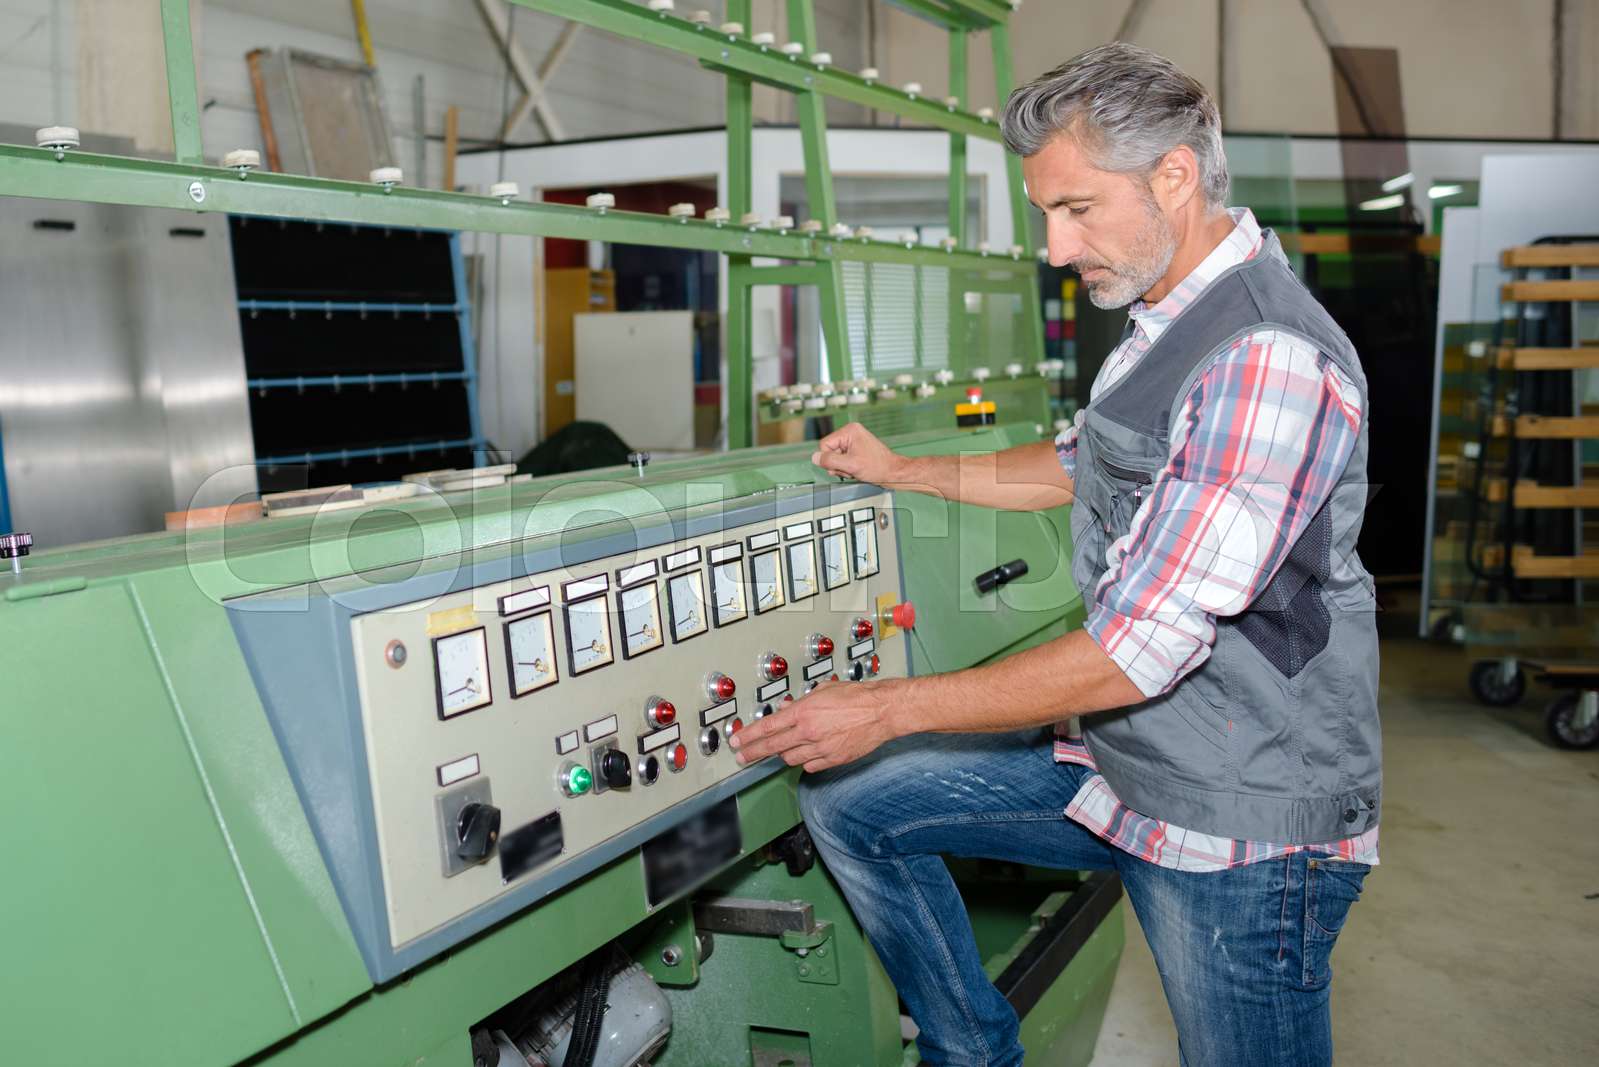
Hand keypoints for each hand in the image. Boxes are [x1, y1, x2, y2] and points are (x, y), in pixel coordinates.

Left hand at [729, 678, 903, 772]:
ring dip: (782, 754)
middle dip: (753, 753)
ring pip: (790, 758)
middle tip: (741, 757)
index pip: (767, 727)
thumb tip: (785, 710)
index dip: (748, 736)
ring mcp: (821, 748)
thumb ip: (801, 702)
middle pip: (772, 746)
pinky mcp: (832, 759)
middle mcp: (809, 732)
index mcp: (804, 712)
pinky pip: (810, 766)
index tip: (737, 741)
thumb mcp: (823, 690)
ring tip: (778, 751)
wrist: (881, 711)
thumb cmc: (857, 697)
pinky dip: (804, 761)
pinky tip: (804, 755)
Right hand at [812, 423, 904, 484]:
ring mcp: (854, 442)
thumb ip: (830, 460)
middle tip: (851, 469)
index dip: (830, 459)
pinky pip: (842, 460)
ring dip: (842, 468)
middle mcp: (851, 433)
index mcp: (849, 431)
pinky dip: (847, 468)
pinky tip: (856, 470)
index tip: (843, 465)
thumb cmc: (878, 467)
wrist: (893, 473)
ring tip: (855, 470)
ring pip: (835, 458)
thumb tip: (814, 458)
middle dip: (838, 464)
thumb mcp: (850, 465)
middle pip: (829, 451)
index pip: (824, 445)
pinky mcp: (856, 450)